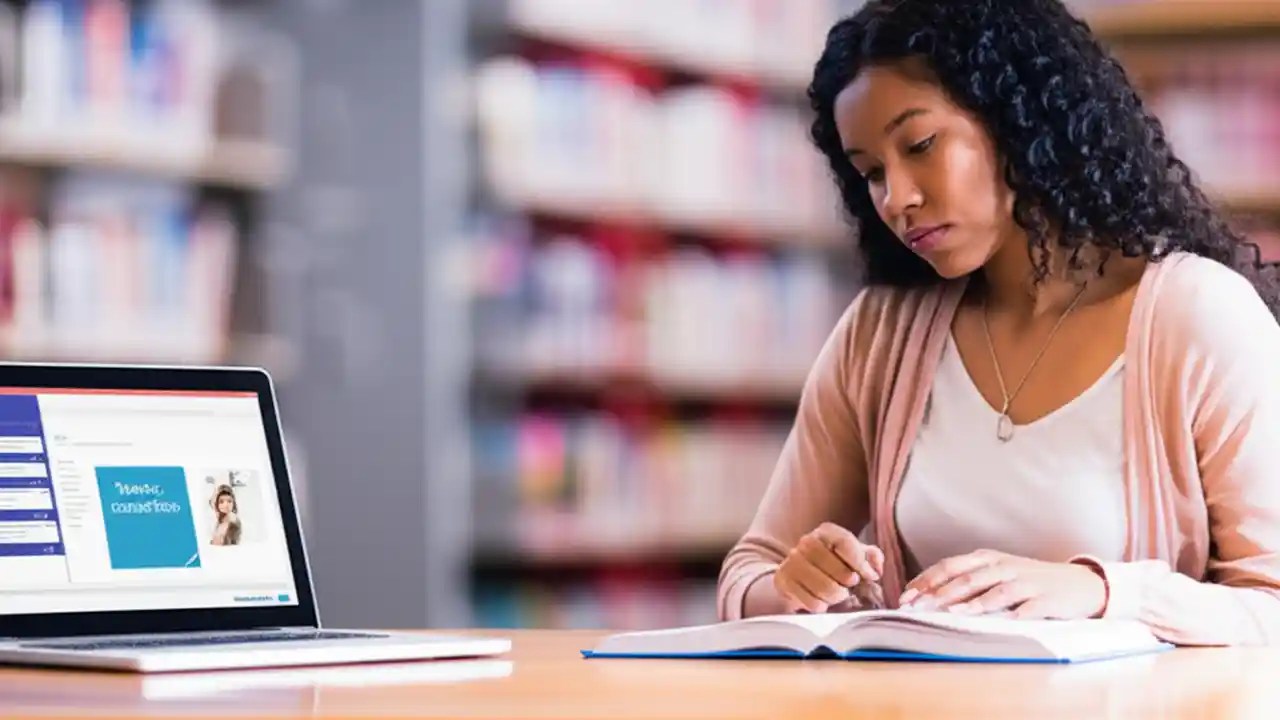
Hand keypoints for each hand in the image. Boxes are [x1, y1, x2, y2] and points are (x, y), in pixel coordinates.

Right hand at [774, 522, 885, 613]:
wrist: (800, 572)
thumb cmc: (833, 563)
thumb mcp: (855, 555)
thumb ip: (871, 557)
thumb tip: (875, 568)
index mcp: (826, 532)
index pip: (845, 543)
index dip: (860, 563)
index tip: (869, 575)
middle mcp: (806, 542)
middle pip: (836, 569)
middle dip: (848, 583)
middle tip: (849, 586)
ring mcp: (792, 561)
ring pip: (824, 587)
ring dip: (836, 596)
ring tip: (837, 594)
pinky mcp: (783, 580)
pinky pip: (810, 601)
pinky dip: (820, 605)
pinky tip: (821, 600)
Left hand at [898, 550, 1106, 618]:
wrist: (1078, 583)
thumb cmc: (1028, 581)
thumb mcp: (995, 573)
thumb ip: (966, 581)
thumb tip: (926, 595)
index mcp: (986, 559)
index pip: (949, 566)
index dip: (926, 581)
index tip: (904, 597)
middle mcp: (1003, 566)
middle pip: (967, 578)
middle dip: (939, 594)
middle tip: (917, 608)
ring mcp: (1026, 581)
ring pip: (996, 590)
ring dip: (974, 603)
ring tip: (954, 614)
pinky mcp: (1047, 598)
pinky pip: (1030, 606)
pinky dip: (1017, 613)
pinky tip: (1005, 622)